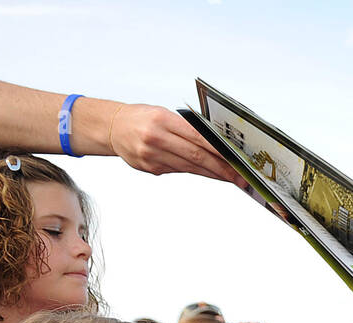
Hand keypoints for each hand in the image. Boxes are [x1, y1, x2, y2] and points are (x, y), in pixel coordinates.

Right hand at [107, 104, 246, 185]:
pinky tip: (207, 173)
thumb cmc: (142, 117)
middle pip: (196, 157)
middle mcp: (156, 138)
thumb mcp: (163, 114)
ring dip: (212, 174)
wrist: (113, 127)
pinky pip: (178, 171)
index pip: (198, 137)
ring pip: (190, 167)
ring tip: (229, 178)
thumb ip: (186, 128)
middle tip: (239, 177)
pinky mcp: (150, 168)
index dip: (219, 151)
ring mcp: (152, 156)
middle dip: (221, 169)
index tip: (235, 159)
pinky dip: (194, 171)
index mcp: (162, 120)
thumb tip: (215, 144)